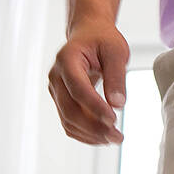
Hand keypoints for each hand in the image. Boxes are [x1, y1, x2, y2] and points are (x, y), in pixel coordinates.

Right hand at [48, 18, 128, 144]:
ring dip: (91, 135)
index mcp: (67, 60)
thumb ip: (117, 76)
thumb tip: (117, 104)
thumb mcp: (116, 51)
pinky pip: (69, 124)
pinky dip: (86, 135)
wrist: (89, 35)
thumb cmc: (102, 40)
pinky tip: (103, 137)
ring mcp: (56, 91)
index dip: (94, 107)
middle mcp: (56, 77)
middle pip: (70, 110)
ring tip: (115, 138)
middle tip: (118, 136)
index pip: (78, 89)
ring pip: (68, 121)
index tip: (114, 119)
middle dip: (94, 127)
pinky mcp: (61, 101)